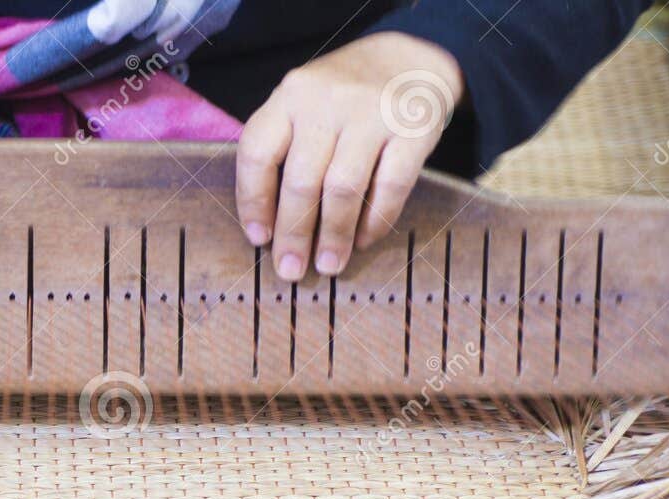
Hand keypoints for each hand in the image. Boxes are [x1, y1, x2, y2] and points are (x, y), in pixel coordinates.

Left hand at [235, 32, 463, 280]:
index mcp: (290, 95)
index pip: (258, 154)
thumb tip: (268, 230)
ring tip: (328, 265)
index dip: (253, 202)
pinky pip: (391, 186)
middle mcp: (328, 100)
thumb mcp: (302, 106)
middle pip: (301, 180)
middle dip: (293, 234)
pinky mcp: (414, 127)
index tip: (258, 239)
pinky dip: (375, 220)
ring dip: (333, 235)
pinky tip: (363, 240)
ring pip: (343, 188)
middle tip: (289, 270)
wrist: (409, 58)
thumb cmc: (341, 100)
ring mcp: (373, 112)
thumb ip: (282, 150)